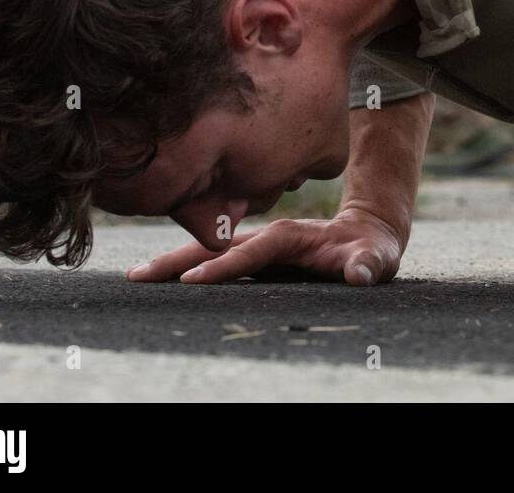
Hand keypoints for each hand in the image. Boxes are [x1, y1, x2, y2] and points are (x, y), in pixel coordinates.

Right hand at [126, 206, 404, 285]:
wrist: (367, 230)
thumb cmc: (371, 250)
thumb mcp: (377, 258)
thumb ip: (369, 265)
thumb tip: (360, 274)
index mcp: (292, 236)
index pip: (252, 251)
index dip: (223, 265)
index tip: (192, 281)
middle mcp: (268, 236)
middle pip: (217, 245)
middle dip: (178, 258)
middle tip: (139, 276)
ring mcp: (258, 244)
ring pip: (209, 250)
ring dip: (174, 261)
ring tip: (136, 277)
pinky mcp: (254, 254)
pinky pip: (215, 258)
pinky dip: (187, 265)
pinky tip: (160, 276)